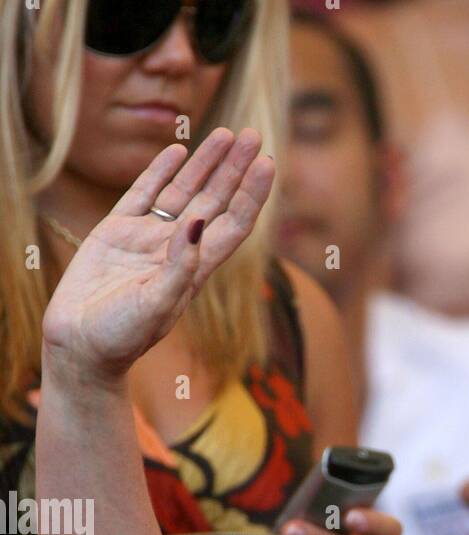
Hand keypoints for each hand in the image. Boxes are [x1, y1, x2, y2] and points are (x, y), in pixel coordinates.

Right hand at [41, 128, 274, 381]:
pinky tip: (178, 150)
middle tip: (255, 135)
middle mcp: (176, 249)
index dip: (252, 194)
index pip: (233, 224)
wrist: (80, 345)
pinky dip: (160, 171)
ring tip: (227, 135)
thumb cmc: (122, 336)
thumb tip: (198, 221)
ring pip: (183, 192)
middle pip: (215, 201)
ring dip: (205, 164)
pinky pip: (143, 194)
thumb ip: (180, 265)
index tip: (268, 163)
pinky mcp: (115, 232)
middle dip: (235, 169)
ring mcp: (147, 238)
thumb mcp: (157, 304)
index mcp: (194, 268)